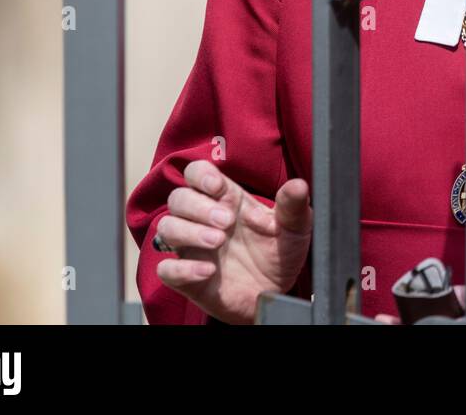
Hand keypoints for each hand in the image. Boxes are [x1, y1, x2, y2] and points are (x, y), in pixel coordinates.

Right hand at [153, 160, 312, 324]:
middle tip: (226, 222)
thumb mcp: (294, 227)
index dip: (200, 175)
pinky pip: (167, 269)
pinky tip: (209, 271)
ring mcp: (193, 248)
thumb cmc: (280, 252)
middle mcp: (203, 220)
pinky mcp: (188, 278)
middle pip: (178, 198)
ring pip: (167, 227)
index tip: (218, 187)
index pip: (197, 173)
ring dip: (188, 232)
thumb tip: (298, 185)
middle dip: (198, 206)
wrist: (277, 291)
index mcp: (227, 199)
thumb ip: (293, 206)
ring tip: (218, 241)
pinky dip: (183, 268)